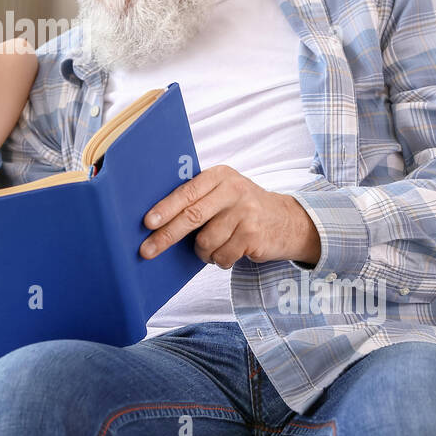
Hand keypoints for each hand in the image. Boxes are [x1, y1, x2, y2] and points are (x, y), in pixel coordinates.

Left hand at [138, 165, 321, 268]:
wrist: (287, 221)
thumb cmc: (243, 208)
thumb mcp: (224, 192)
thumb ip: (198, 199)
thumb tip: (156, 222)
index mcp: (220, 176)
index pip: (187, 193)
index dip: (165, 209)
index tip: (147, 223)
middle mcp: (234, 190)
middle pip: (192, 216)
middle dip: (166, 236)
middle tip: (147, 250)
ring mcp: (246, 213)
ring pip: (206, 241)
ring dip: (203, 252)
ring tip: (211, 247)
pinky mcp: (254, 235)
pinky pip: (222, 256)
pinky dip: (219, 259)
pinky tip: (229, 252)